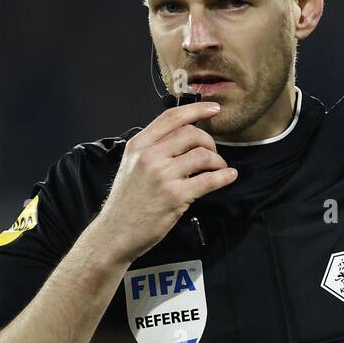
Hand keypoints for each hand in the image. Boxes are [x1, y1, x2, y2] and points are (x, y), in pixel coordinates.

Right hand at [97, 99, 237, 262]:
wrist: (114, 233)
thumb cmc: (126, 201)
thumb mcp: (131, 165)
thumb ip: (153, 147)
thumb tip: (184, 133)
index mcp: (138, 145)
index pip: (171, 117)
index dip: (197, 109)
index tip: (214, 109)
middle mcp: (149, 157)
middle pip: (192, 134)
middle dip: (210, 142)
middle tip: (213, 154)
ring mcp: (162, 176)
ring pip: (203, 155)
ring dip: (218, 161)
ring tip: (218, 168)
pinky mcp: (175, 196)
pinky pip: (209, 179)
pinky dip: (224, 176)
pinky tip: (229, 176)